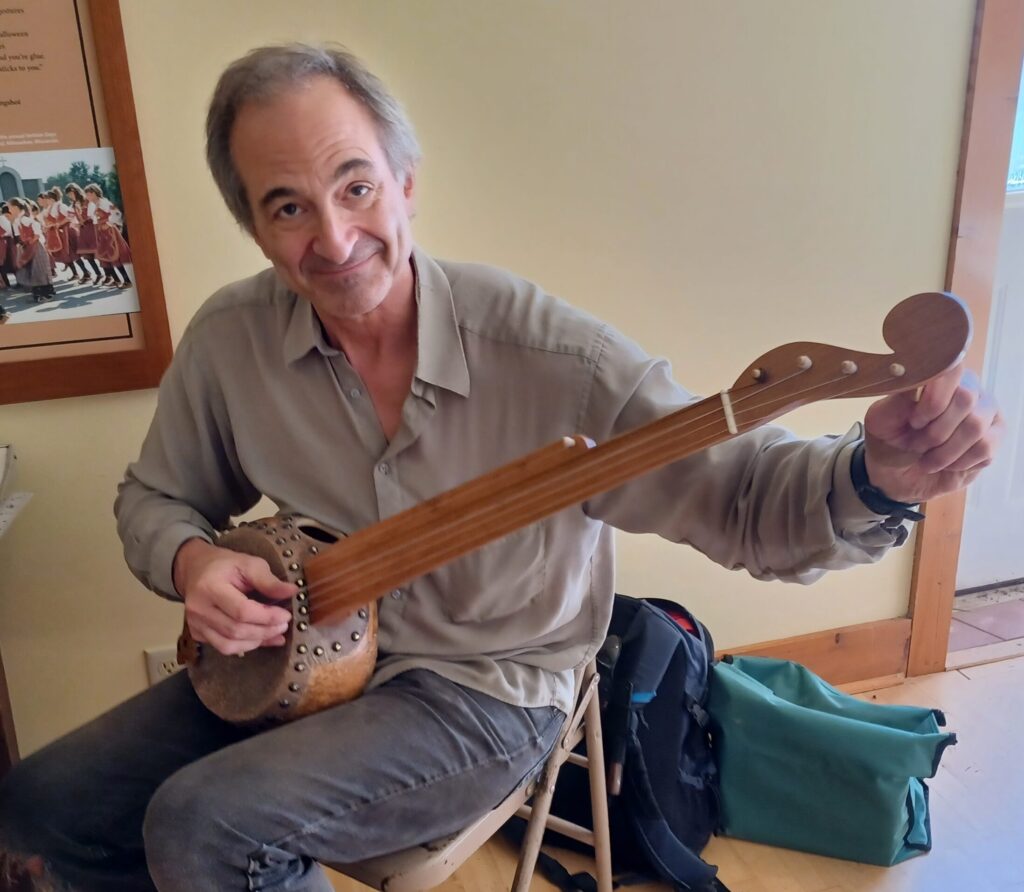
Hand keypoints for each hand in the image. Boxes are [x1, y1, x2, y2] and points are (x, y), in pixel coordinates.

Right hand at [173, 538, 296, 655]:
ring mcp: (194, 623)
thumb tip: (292, 592)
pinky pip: (223, 647)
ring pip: (228, 645)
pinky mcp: (196, 633)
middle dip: (265, 631)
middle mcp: (198, 609)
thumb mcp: (249, 564)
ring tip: (275, 633)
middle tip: (284, 625)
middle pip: (235, 630)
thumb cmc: (226, 565)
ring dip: (256, 642)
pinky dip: (244, 646)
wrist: (196, 569)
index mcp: (210, 587)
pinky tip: (260, 639)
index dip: (267, 617)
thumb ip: (269, 581)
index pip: (241, 611)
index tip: (286, 615)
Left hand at [862, 363, 1003, 504]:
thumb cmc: (890, 439)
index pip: (951, 370)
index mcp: (940, 377)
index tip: (914, 422)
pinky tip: (945, 464)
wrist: (897, 474)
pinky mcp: (995, 438)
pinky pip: (985, 448)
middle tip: (916, 444)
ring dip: (945, 450)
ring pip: (976, 426)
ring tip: (927, 457)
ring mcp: (986, 412)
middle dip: (935, 431)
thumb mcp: (881, 420)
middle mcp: (969, 388)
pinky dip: (958, 462)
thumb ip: (898, 400)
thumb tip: (917, 384)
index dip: (934, 400)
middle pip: (966, 399)